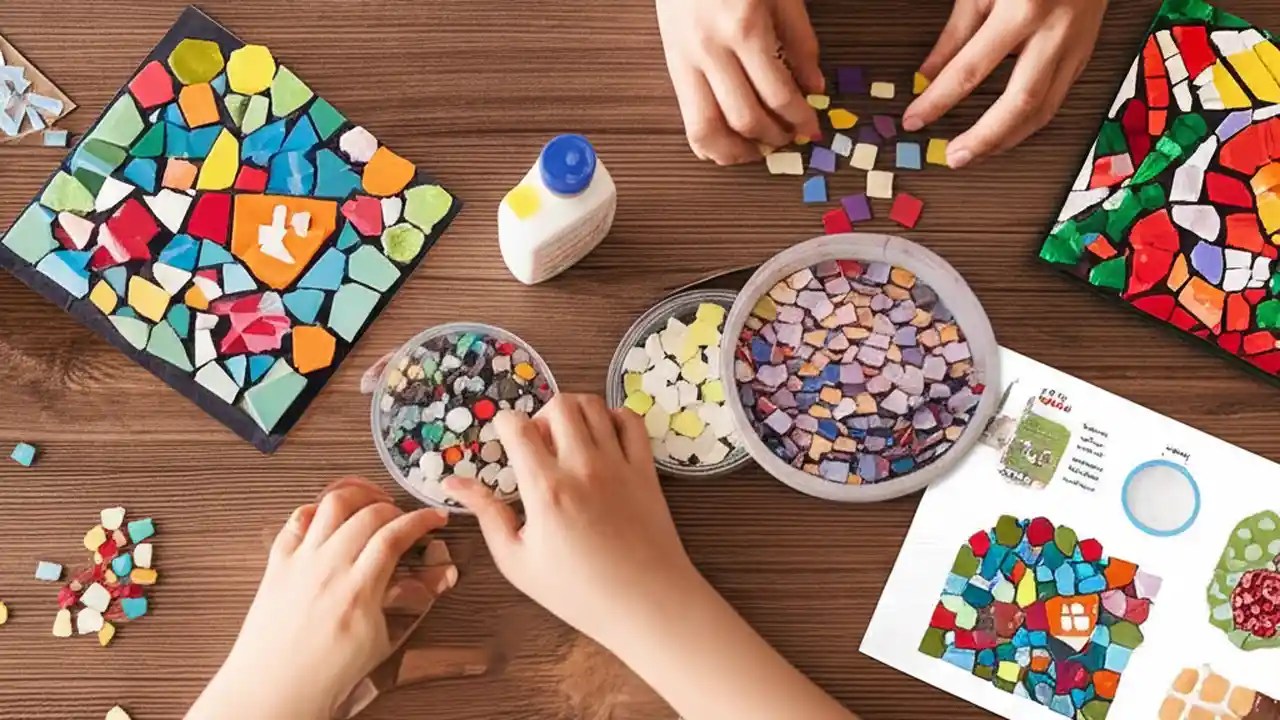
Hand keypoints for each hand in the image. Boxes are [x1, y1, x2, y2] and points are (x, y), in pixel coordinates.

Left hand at [187, 478, 454, 719]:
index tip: (434, 517)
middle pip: (369, 513)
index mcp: (357, 590)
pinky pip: (297, 519)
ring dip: (358, 495)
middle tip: (405, 519)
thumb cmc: (326, 672)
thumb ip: (413, 602)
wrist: (274, 688)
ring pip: (332, 503)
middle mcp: (327, 568)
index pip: (395, 535)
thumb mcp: (382, 640)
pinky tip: (332, 519)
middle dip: (396, 508)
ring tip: (372, 504)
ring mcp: (300, 561)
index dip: (422, 519)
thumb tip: (441, 576)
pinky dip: (318, 510)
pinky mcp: (278, 562)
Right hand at [442, 395, 699, 646]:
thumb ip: (487, 514)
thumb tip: (454, 483)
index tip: (506, 439)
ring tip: (568, 441)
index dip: (505, 424)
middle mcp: (583, 467)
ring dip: (574, 412)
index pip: (518, 426)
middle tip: (540, 444)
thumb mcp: (518, 561)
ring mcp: (619, 464)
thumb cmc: (578, 592)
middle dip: (541, 414)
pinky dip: (614, 418)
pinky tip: (603, 441)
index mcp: (546, 489)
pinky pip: (631, 420)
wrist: (646, 604)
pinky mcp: (646, 469)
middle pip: (558, 404)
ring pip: (594, 405)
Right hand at [656, 0, 824, 164]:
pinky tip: (723, 148)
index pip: (777, 93)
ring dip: (737, 150)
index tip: (811, 128)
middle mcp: (711, 48)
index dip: (798, 119)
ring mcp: (686, 58)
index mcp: (744, 27)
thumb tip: (814, 87)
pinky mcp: (671, 63)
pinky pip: (686, 117)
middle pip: (744, 118)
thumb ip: (800, 39)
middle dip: (773, 137)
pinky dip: (706, 142)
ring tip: (758, 151)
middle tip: (789, 138)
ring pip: (707, 128)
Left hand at [903, 0, 1107, 167]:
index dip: (938, 100)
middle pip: (1019, 104)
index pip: (970, 70)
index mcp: (1023, 10)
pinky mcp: (1085, 54)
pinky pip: (1057, 99)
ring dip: (1007, 139)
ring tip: (976, 152)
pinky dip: (1029, 121)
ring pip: (1044, 110)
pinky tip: (1008, 131)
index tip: (915, 119)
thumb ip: (955, 33)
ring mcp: (1076, 46)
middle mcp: (1054, 32)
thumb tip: (928, 76)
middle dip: (983, 139)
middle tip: (953, 157)